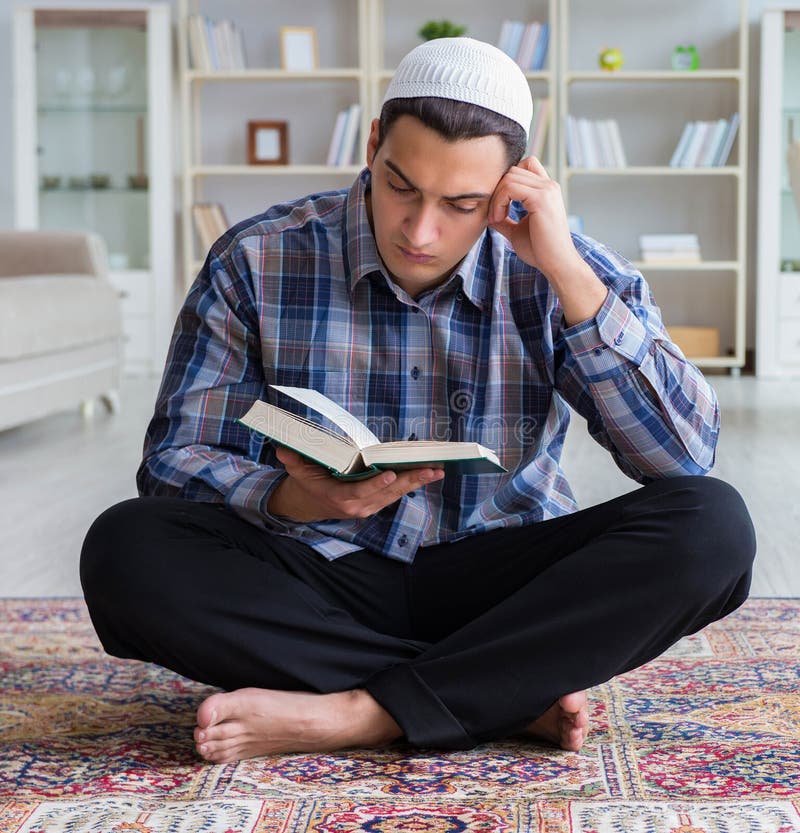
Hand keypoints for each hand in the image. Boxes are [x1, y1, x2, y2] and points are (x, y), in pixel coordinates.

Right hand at [267, 446, 443, 522]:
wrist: (310, 505)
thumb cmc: (306, 482)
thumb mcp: (296, 471)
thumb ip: (293, 460)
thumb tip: (284, 448)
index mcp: (338, 498)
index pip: (359, 493)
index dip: (375, 485)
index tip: (389, 475)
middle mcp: (357, 506)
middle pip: (386, 494)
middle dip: (410, 481)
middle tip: (431, 470)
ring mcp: (369, 507)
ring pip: (396, 494)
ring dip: (417, 482)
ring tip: (438, 470)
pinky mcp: (377, 504)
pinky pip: (397, 494)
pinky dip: (413, 483)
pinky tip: (430, 472)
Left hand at [488, 156, 607, 325]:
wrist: (556, 264)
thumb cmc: (540, 250)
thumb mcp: (517, 231)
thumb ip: (505, 219)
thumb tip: (489, 214)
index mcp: (546, 190)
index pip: (524, 165)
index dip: (507, 181)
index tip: (500, 207)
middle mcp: (548, 186)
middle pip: (513, 170)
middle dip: (498, 190)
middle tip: (494, 215)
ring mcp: (546, 190)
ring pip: (510, 177)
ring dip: (496, 197)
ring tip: (496, 218)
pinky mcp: (541, 199)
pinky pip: (510, 187)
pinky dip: (499, 202)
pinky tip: (499, 218)